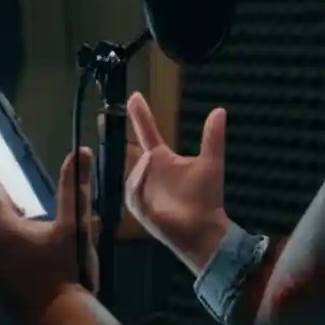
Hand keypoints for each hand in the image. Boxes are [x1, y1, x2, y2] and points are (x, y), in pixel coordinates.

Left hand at [0, 148, 100, 324]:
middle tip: (8, 195)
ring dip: (0, 226)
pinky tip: (18, 252)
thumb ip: (74, 188)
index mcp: (2, 225)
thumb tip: (80, 151)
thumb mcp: (75, 226)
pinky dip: (2, 246)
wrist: (60, 321)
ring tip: (19, 221)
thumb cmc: (67, 270)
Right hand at [124, 92, 231, 274]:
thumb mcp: (211, 163)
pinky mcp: (139, 207)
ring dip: (141, 164)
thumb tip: (220, 110)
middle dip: (118, 134)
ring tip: (153, 155)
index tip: (134, 96)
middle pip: (130, 150)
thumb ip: (212, 138)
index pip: (147, 132)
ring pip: (133, 171)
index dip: (140, 115)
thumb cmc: (207, 198)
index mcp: (162, 159)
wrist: (205, 228)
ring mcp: (141, 189)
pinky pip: (133, 191)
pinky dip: (139, 181)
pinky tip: (147, 170)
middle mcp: (148, 172)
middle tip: (105, 116)